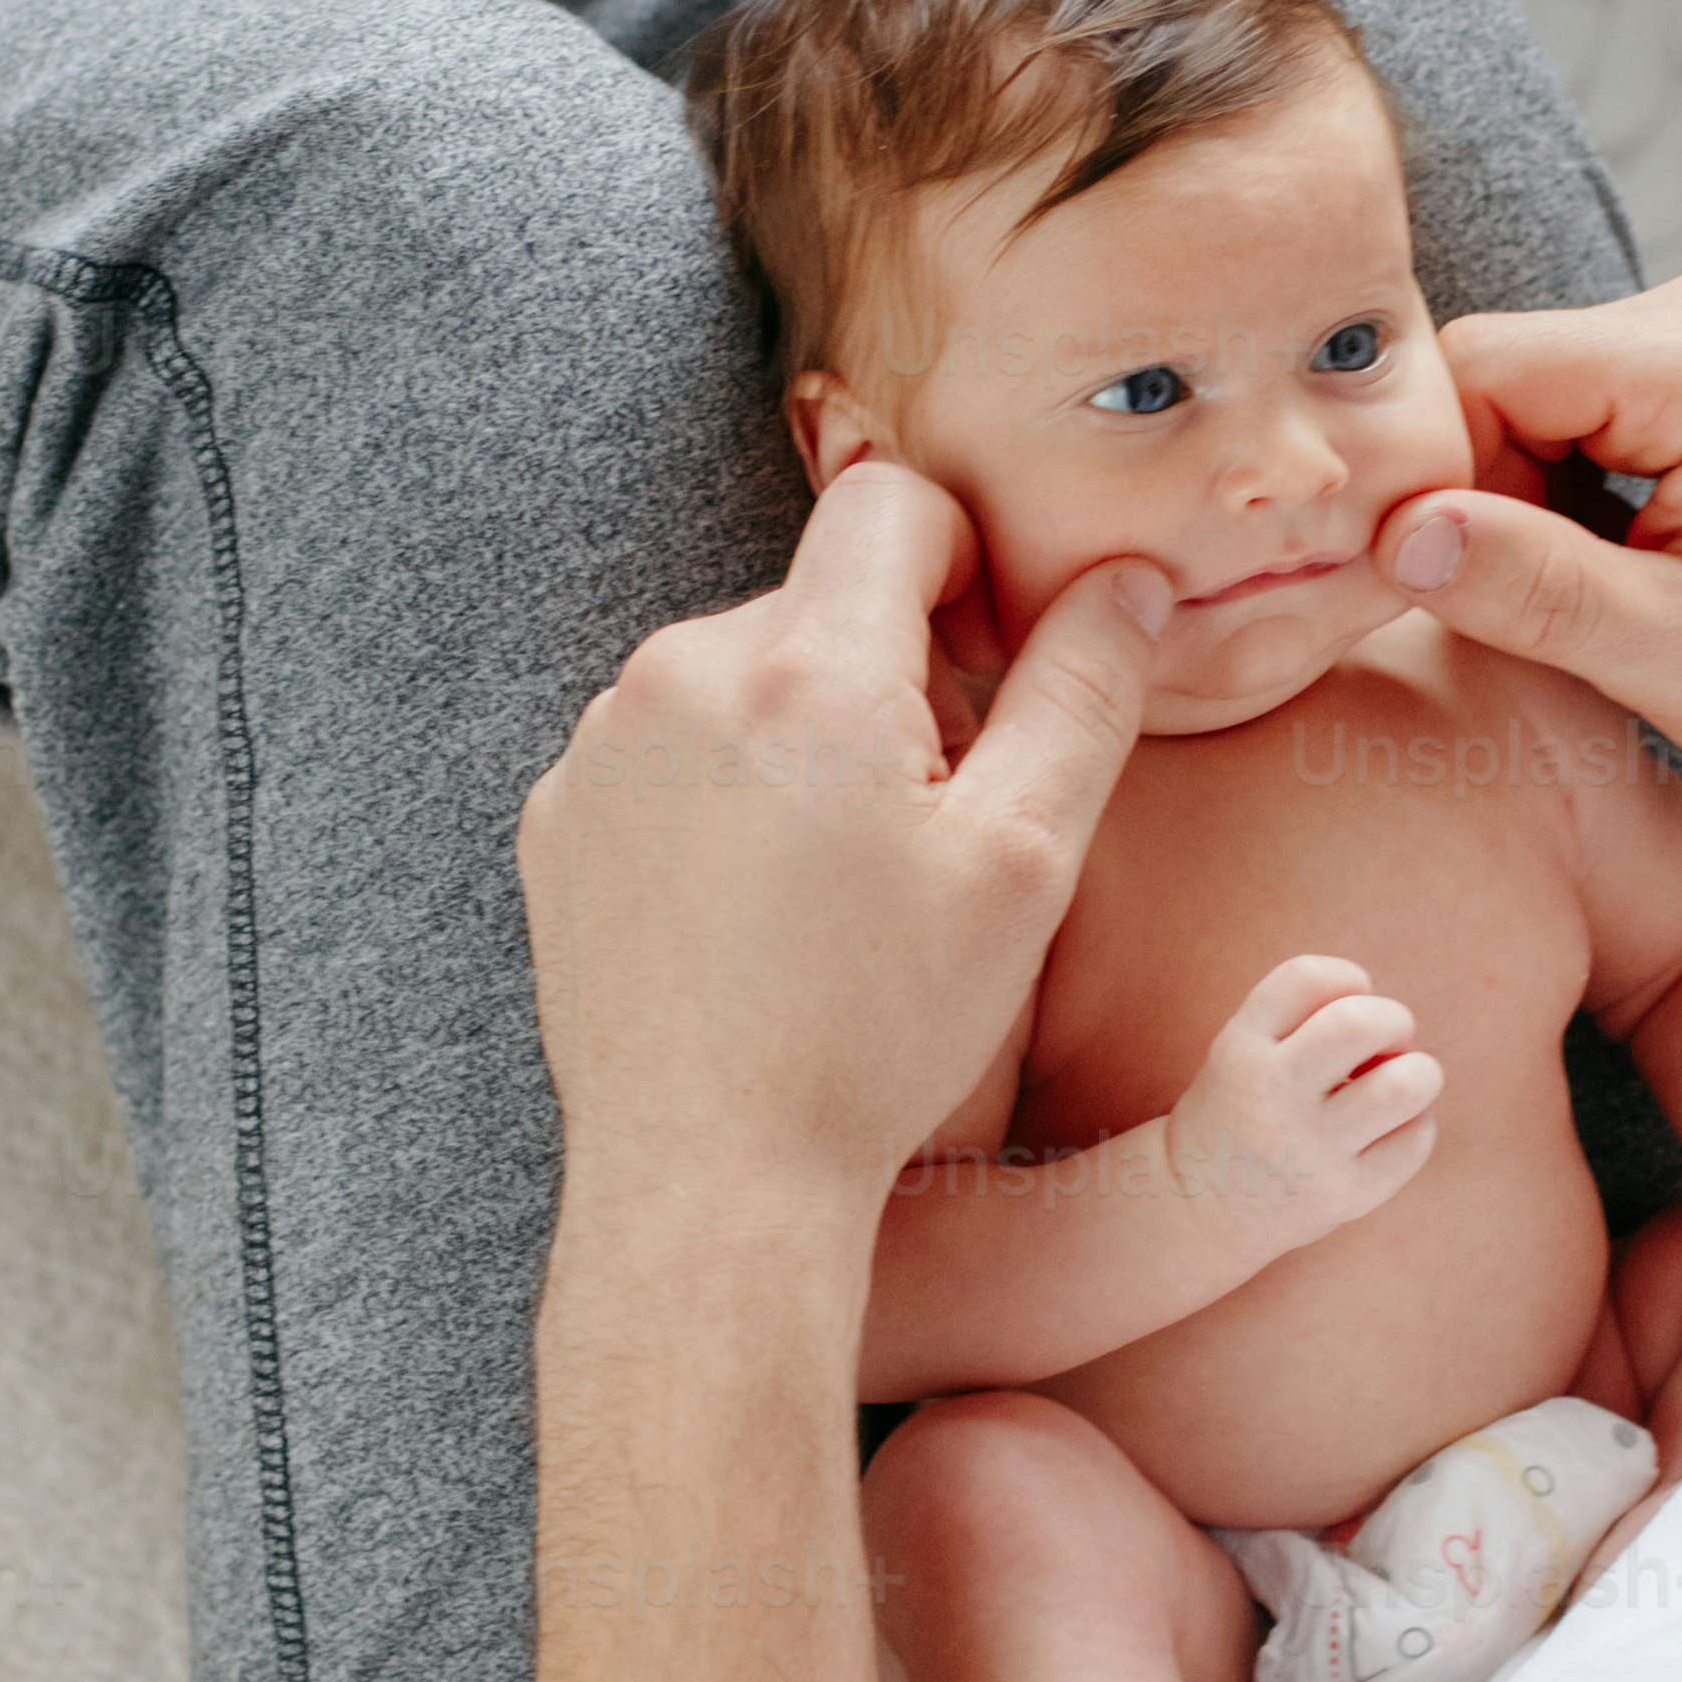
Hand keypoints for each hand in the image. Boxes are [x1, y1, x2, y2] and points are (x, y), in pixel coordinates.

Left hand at [517, 461, 1170, 1240]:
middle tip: (927, 823)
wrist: (711, 1176)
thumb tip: (1124, 583)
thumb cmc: (878, 1030)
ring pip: (740, 677)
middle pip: (817, 601)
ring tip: (836, 881)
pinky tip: (756, 909)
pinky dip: (719, 796)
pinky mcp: (558, 816)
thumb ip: (1083, 694)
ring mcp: (602, 747)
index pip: (891, 504)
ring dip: (800, 736)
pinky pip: (664, 752)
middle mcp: (679, 675)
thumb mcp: (1025, 861)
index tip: (986, 669)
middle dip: (886, 675)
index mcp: (804, 667)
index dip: (962, 566)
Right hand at [1169, 954, 1442, 1253]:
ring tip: (1398, 1087)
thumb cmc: (1240, 1112)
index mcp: (1240, 1047)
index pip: (1308, 977)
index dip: (1348, 980)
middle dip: (1394, 1021)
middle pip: (1360, 1023)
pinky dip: (1417, 1125)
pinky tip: (1389, 1132)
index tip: (1346, 1008)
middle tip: (1384, 1049)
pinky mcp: (1342, 1195)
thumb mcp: (1240, 1050)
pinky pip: (1414, 1141)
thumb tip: (1393, 1024)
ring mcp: (1307, 1149)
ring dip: (1420, 1073)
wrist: (1196, 1209)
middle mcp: (1269, 1094)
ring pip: (1404, 1085)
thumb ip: (1302, 1016)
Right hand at [1378, 265, 1681, 803]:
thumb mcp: (1675, 662)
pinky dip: (1555, 475)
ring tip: (1590, 580)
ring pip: (1521, 383)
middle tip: (1534, 600)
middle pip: (1500, 368)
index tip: (1453, 580)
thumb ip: (1536, 592)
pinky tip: (1609, 545)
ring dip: (1517, 488)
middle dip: (1484, 486)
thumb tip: (1403, 536)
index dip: (1440, 473)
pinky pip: (1564, 392)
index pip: (1487, 365)